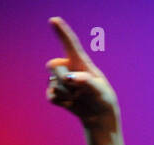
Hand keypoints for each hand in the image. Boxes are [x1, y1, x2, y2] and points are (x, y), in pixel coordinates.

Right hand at [44, 16, 119, 131]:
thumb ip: (85, 81)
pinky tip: (71, 103)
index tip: (53, 20)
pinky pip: (51, 96)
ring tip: (78, 97)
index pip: (70, 44)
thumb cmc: (102, 99)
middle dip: (62, 79)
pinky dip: (61, 103)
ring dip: (66, 94)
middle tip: (78, 90)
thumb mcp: (99, 90)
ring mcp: (61, 80)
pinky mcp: (56, 92)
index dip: (61, 31)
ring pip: (53, 83)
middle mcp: (69, 68)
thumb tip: (68, 78)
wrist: (98, 116)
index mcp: (81, 62)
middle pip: (52, 66)